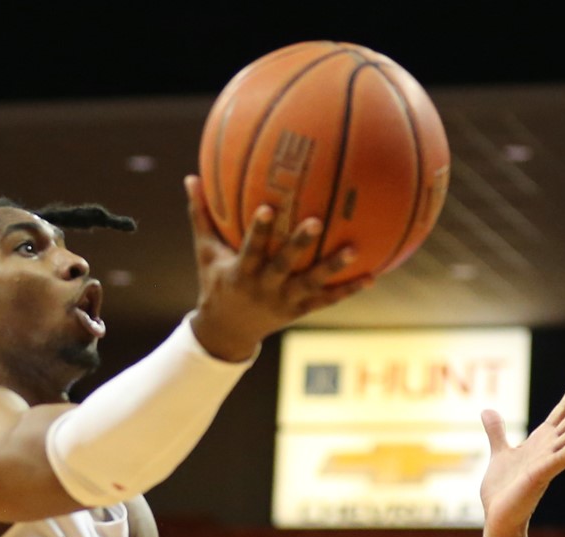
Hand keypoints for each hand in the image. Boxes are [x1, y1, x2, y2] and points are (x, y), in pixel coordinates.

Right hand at [182, 176, 372, 362]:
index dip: (258, 231)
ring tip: (355, 249)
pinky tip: (372, 275)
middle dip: (298, 245)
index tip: (268, 207)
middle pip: (283, 266)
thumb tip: (191, 176)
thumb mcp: (205, 252)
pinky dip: (348, 289)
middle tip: (316, 221)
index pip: (249, 249)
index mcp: (241, 272)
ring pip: (311, 284)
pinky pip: (327, 300)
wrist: (227, 331)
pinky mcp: (300, 311)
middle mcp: (264, 288)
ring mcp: (284, 301)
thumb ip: (201, 215)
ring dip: (333, 268)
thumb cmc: (216, 281)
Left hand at [479, 368, 564, 531]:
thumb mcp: (500, 452)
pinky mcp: (542, 475)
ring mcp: (549, 461)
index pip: (564, 409)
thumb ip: (497, 431)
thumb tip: (488, 410)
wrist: (498, 518)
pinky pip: (563, 457)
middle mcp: (550, 448)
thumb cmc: (503, 490)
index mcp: (542, 440)